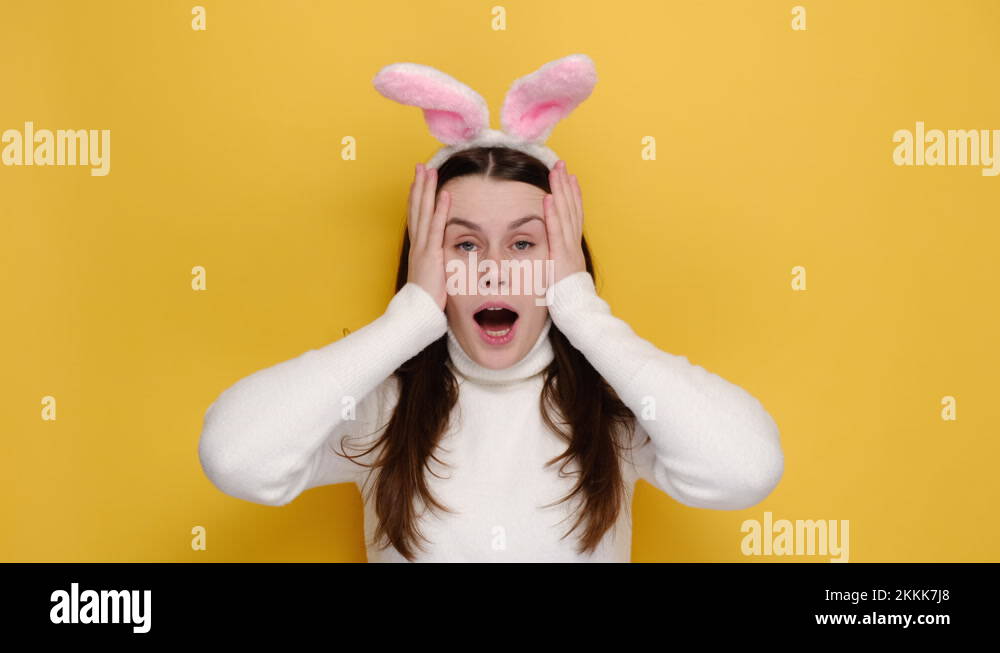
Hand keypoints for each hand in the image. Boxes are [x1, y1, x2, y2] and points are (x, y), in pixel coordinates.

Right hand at [406, 162, 449, 310]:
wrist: (417, 312)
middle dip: (418, 186)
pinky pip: (436, 227)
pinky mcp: (431, 254)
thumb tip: (441, 261)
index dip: (416, 198)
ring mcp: (422, 247)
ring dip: (427, 190)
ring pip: (423, 212)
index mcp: (417, 248)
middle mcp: (417, 244)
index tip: (418, 181)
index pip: (416, 217)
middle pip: (416, 209)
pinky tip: (444, 194)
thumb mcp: (431, 276)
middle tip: (420, 166)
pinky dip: (440, 210)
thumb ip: (435, 265)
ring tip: (429, 171)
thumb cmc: (426, 299)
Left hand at [543, 160, 586, 285]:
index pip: (574, 215)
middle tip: (562, 165)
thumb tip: (552, 256)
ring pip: (565, 214)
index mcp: (573, 247)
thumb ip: (558, 262)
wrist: (576, 310)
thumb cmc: (567, 297)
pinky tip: (548, 197)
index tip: (570, 178)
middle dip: (566, 185)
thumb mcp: (562, 274)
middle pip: (572, 208)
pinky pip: (556, 231)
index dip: (573, 195)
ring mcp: (568, 248)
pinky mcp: (561, 255)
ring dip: (560, 191)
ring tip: (556, 173)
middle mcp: (573, 243)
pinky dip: (553, 213)